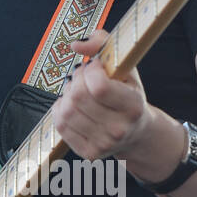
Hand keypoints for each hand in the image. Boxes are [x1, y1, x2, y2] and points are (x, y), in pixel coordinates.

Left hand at [52, 28, 153, 161]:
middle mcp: (119, 129)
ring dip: (67, 94)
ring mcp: (103, 144)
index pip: (99, 87)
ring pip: (66, 111)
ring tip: (78, 91)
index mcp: (133, 106)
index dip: (90, 71)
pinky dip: (61, 110)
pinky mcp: (89, 153)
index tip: (95, 67)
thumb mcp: (125, 66)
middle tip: (83, 77)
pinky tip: (73, 106)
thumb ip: (102, 43)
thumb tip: (76, 45)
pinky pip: (60, 125)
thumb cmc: (128, 93)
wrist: (135, 133)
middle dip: (76, 79)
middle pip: (79, 98)